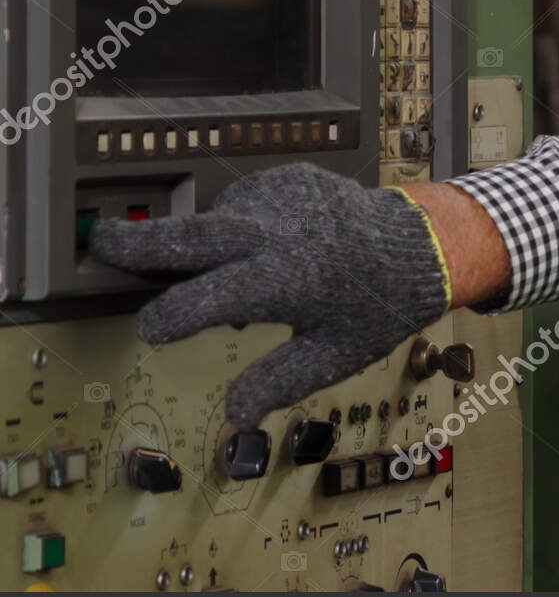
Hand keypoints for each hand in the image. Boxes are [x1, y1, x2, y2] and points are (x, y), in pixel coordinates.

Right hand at [89, 162, 451, 427]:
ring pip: (218, 222)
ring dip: (213, 248)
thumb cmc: (377, 307)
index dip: (173, 315)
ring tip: (251, 277)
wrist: (421, 247)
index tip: (149, 329)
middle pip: (195, 234)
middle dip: (144, 241)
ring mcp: (283, 197)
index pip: (211, 298)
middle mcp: (281, 232)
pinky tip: (271, 247)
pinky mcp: (288, 179)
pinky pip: (243, 204)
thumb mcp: (335, 355)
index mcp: (290, 280)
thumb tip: (234, 417)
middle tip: (100, 242)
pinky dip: (242, 227)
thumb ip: (279, 382)